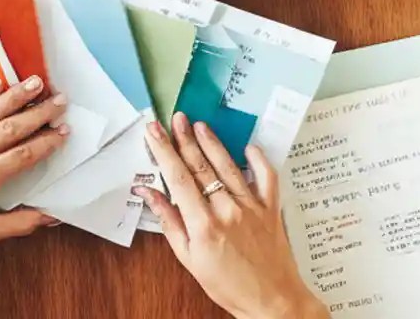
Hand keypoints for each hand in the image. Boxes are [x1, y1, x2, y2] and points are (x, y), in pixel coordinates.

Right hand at [135, 113, 326, 318]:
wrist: (271, 302)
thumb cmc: (227, 285)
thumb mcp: (189, 259)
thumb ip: (169, 222)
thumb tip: (149, 194)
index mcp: (203, 225)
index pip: (178, 178)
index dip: (164, 151)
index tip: (154, 132)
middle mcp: (227, 211)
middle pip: (201, 166)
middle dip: (183, 139)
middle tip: (173, 119)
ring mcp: (251, 207)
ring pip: (228, 166)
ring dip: (211, 143)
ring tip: (198, 124)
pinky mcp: (271, 208)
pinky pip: (266, 177)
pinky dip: (257, 159)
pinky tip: (247, 146)